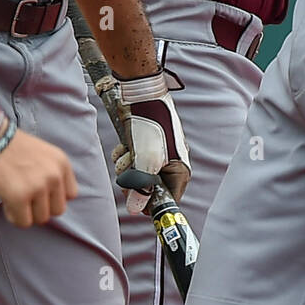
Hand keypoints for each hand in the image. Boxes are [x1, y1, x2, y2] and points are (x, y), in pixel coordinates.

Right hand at [0, 128, 77, 226]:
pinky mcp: (19, 197)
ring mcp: (38, 187)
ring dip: (27, 212)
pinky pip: (23, 222)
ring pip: (41, 219)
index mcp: (62, 163)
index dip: (53, 196)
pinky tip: (6, 201)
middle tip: (25, 196)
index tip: (40, 191)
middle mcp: (54, 175)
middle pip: (57, 210)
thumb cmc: (13, 147)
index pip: (70, 195)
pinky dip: (13, 216)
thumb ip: (53, 174)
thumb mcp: (44, 154)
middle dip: (41, 207)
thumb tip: (51, 202)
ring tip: (14, 196)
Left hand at [115, 68, 189, 210]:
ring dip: (127, 165)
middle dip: (134, 179)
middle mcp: (171, 163)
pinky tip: (125, 143)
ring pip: (138, 172)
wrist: (142, 94)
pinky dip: (125, 154)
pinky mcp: (145, 144)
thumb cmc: (150, 125)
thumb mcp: (146, 160)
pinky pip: (132, 159)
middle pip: (149, 187)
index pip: (167, 199)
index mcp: (180, 170)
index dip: (149, 202)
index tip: (134, 199)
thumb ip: (142, 187)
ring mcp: (158, 153)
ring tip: (128, 150)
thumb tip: (135, 209)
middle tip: (128, 170)